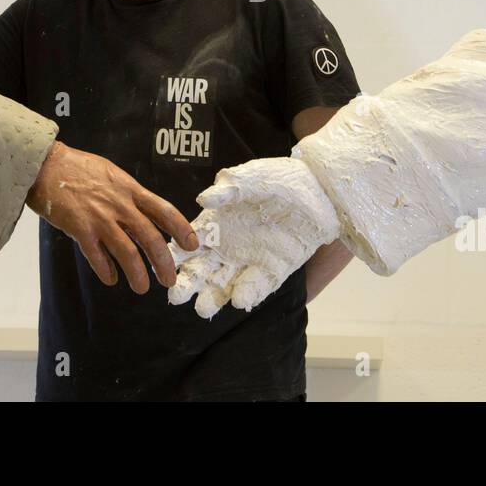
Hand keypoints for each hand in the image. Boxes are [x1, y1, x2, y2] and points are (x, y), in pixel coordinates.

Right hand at [28, 141, 198, 293]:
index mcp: (131, 190)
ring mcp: (100, 219)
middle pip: (150, 238)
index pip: (164, 211)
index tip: (192, 245)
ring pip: (127, 253)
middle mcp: (120, 205)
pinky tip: (110, 279)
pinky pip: (98, 257)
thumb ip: (129, 195)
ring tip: (142, 288)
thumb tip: (143, 214)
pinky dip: (106, 271)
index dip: (182, 229)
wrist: (47, 166)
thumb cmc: (79, 168)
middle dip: (163, 263)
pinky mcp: (80, 230)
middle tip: (169, 280)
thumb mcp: (113, 174)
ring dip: (137, 274)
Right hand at [168, 157, 340, 318]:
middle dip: (188, 282)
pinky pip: (257, 287)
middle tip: (174, 295)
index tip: (163, 263)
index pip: (189, 241)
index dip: (175, 253)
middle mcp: (229, 246)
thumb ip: (229, 188)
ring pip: (224, 285)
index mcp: (217, 223)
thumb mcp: (254, 178)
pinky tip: (238, 299)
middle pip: (201, 269)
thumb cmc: (282, 178)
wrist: (321, 191)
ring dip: (213, 297)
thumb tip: (203, 200)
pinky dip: (247, 294)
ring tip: (201, 308)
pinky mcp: (273, 271)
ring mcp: (250, 260)